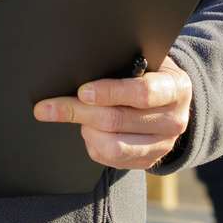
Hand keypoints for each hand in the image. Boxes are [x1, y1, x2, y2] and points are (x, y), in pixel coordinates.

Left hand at [32, 56, 191, 170]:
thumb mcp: (146, 62)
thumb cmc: (150, 74)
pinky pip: (112, 159)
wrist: (171, 100)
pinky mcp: (149, 161)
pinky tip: (88, 130)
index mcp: (175, 88)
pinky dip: (93, 144)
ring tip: (75, 114)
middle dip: (78, 111)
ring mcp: (163, 144)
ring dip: (86, 129)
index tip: (81, 91)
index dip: (108, 92)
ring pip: (113, 145)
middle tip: (48, 107)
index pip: (141, 93)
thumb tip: (79, 67)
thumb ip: (122, 65)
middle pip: (118, 120)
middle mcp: (174, 120)